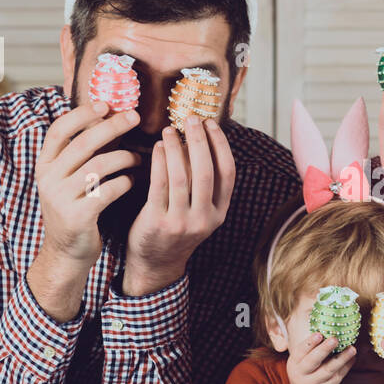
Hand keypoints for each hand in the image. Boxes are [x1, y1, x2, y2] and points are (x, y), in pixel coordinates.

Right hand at [34, 101, 141, 266]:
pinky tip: (131, 181)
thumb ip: (80, 154)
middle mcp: (49, 179)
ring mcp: (61, 198)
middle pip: (83, 144)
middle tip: (134, 117)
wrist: (66, 251)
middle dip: (112, 127)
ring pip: (98, 166)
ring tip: (137, 157)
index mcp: (45, 165)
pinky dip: (123, 182)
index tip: (105, 104)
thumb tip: (106, 117)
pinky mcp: (77, 216)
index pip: (59, 130)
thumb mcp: (67, 179)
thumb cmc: (74, 207)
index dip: (82, 114)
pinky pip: (107, 191)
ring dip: (124, 157)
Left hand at [123, 116, 234, 295]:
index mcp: (219, 213)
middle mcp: (204, 219)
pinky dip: (159, 162)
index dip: (221, 145)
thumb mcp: (200, 212)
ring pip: (181, 176)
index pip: (227, 172)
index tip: (211, 124)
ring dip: (176, 148)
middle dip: (199, 140)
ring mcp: (181, 222)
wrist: (156, 264)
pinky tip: (158, 148)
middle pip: (206, 171)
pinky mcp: (158, 222)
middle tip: (191, 119)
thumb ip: (203, 184)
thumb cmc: (177, 229)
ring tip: (170, 130)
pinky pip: (159, 185)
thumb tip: (199, 139)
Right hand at [286, 330, 356, 383]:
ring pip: (330, 369)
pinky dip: (347, 365)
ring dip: (342, 358)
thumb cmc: (305, 375)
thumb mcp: (300, 365)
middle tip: (335, 339)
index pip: (300, 352)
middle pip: (313, 361)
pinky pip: (339, 375)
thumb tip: (326, 328)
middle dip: (324, 349)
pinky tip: (353, 357)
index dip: (309, 343)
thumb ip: (309, 351)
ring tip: (352, 349)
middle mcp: (302, 375)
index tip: (319, 334)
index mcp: (294, 365)